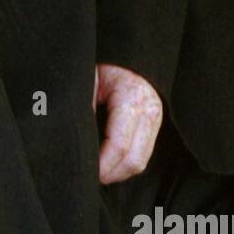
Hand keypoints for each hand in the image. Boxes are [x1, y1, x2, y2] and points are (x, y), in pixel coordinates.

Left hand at [92, 63, 162, 184]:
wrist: (124, 56)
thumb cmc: (101, 66)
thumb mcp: (87, 81)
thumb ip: (84, 109)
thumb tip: (77, 142)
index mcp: (132, 98)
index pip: (119, 145)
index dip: (102, 165)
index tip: (85, 172)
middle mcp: (150, 111)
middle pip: (135, 160)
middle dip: (111, 174)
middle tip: (88, 178)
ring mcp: (156, 119)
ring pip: (141, 161)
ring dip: (118, 172)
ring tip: (96, 172)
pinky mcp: (155, 124)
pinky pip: (143, 154)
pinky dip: (125, 164)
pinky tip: (107, 164)